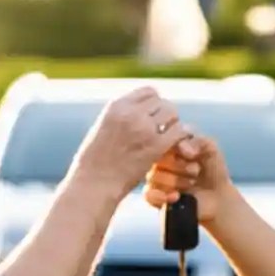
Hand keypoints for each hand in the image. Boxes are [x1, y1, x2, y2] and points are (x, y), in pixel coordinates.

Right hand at [69, 86, 190, 194]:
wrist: (94, 183)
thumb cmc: (95, 162)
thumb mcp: (104, 128)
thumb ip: (122, 116)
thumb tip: (139, 111)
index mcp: (117, 106)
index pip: (149, 92)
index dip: (156, 104)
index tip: (155, 117)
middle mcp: (131, 113)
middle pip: (163, 102)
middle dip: (166, 115)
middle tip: (164, 130)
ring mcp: (144, 129)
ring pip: (172, 114)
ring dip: (173, 125)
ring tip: (168, 139)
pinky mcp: (155, 146)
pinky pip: (178, 132)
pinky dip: (180, 138)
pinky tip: (175, 148)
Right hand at [143, 134, 233, 223]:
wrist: (218, 196)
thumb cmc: (213, 169)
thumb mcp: (209, 148)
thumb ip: (196, 141)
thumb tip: (183, 148)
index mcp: (168, 144)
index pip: (160, 140)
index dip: (177, 149)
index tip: (193, 155)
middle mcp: (158, 160)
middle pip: (155, 159)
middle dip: (179, 166)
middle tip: (196, 171)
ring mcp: (155, 179)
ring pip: (153, 176)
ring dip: (175, 181)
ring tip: (192, 183)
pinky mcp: (156, 198)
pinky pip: (148, 194)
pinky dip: (162, 196)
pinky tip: (177, 196)